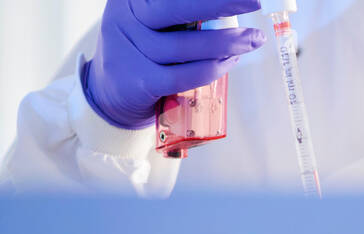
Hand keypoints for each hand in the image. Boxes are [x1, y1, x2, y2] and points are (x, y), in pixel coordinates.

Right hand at [84, 1, 265, 129]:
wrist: (108, 95)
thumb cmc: (142, 50)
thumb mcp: (149, 20)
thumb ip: (177, 10)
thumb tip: (228, 4)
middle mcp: (125, 17)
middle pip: (177, 6)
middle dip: (221, 3)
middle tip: (255, 1)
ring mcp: (129, 50)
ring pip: (185, 44)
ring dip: (226, 42)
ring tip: (252, 40)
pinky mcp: (138, 81)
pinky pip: (183, 75)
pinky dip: (211, 69)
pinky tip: (229, 63)